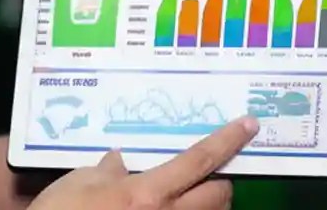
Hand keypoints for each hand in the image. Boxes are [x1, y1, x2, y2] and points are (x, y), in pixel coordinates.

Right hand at [28, 115, 258, 209]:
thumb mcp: (77, 184)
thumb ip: (105, 171)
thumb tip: (120, 162)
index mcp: (148, 193)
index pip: (200, 160)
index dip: (228, 141)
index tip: (249, 125)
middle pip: (220, 196)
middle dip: (221, 183)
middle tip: (208, 175)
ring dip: (205, 206)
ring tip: (184, 199)